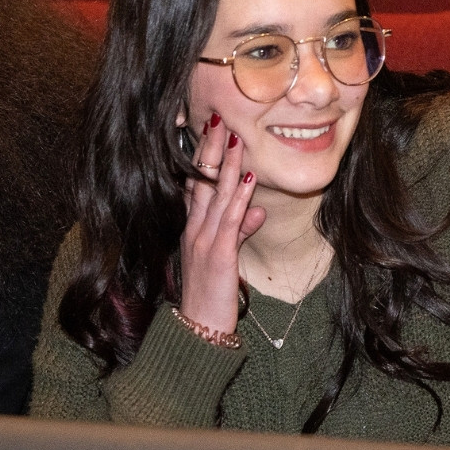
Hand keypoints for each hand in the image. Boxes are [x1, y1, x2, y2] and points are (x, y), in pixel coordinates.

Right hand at [180, 114, 265, 335]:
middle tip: (220, 118)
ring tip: (236, 137)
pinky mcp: (218, 255)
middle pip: (202, 182)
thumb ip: (239, 232)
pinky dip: (240, 198)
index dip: (204, 157)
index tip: (213, 131)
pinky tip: (250, 179)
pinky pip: (229, 220)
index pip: (197, 185)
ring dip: (229, 165)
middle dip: (212, 149)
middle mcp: (194, 230)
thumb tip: (256, 210)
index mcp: (193, 229)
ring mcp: (204, 241)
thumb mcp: (224, 260)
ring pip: (216, 195)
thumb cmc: (210, 297)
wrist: (197, 331)